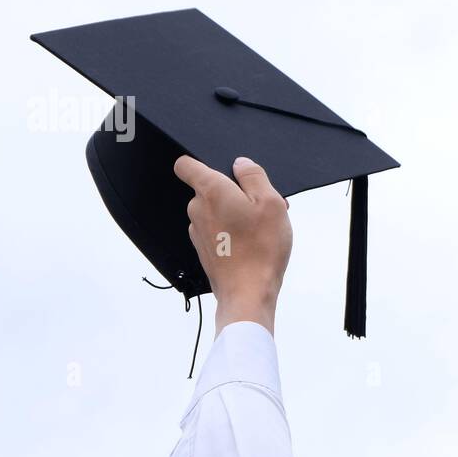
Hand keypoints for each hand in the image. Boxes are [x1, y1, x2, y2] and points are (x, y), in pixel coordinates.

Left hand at [173, 155, 292, 335]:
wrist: (248, 293)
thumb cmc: (261, 248)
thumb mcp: (270, 202)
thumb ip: (254, 176)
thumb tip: (241, 163)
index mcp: (211, 191)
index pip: (186, 165)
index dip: (201, 163)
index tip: (223, 172)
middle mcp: (197, 209)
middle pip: (209, 190)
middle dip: (233, 194)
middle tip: (260, 207)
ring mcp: (198, 232)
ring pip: (214, 212)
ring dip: (234, 215)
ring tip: (261, 229)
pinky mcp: (204, 250)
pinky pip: (216, 232)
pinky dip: (231, 234)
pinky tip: (252, 245)